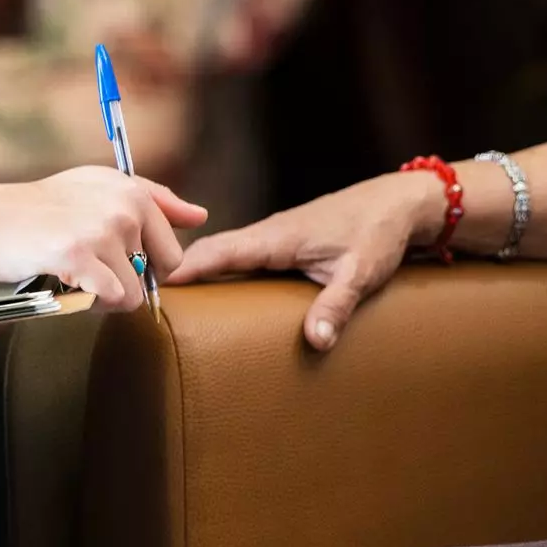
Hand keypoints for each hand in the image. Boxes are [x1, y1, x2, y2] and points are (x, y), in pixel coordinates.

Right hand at [0, 166, 206, 311]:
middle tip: (95, 274)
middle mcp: (125, 209)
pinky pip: (113, 299)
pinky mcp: (80, 256)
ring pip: (134, 293)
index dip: (146, 270)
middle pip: (156, 276)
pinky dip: (93, 304)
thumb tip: (201, 216)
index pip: (173, 253)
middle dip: (130, 284)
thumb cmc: (46, 206)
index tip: (115, 264)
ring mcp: (103, 232)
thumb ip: (155, 199)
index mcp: (135, 193)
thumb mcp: (101, 186)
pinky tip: (70, 287)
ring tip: (78, 279)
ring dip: (107, 297)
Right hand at [163, 172, 440, 349]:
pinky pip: (246, 257)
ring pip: (229, 255)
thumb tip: (315, 343)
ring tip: (171, 307)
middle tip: (145, 303)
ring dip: (202, 273)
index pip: (217, 253)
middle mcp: (270, 233)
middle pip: (214, 254)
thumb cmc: (379, 232)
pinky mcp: (289, 243)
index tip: (149, 289)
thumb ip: (336, 306)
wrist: (401, 203)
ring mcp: (278, 236)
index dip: (183, 270)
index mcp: (277, 236)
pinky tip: (220, 295)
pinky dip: (225, 271)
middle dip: (182, 275)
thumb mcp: (361, 273)